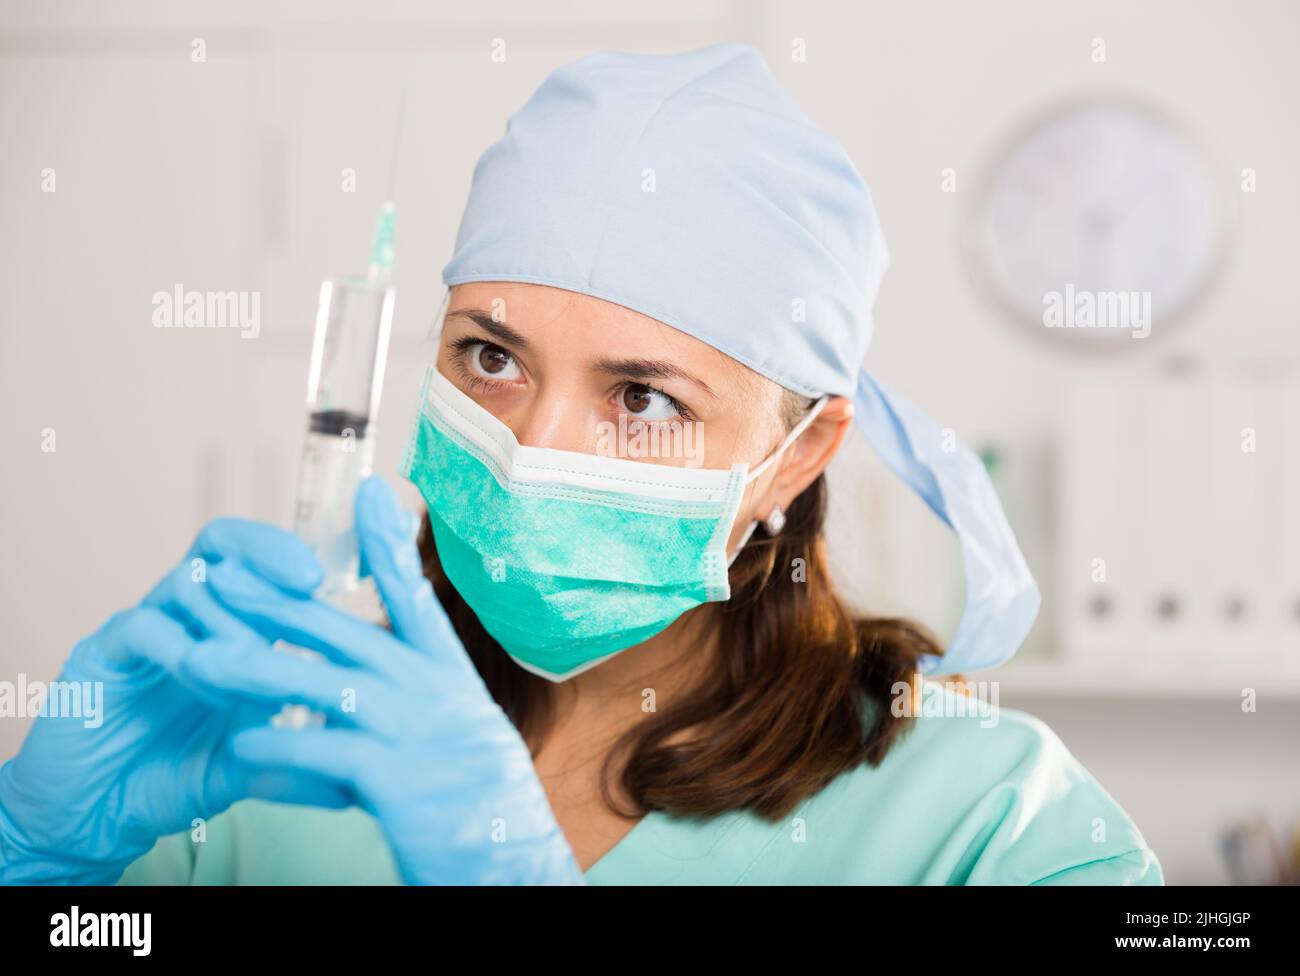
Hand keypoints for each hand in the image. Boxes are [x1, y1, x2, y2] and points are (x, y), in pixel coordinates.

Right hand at [0, 521, 346, 884]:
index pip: (264, 565)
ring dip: (231, 616)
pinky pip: (145, 626)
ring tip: (259, 660)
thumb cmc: (175, 774)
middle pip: (225, 547)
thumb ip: (295, 766)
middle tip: (309, 580)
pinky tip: (210, 682)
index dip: (302, 561)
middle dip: (271, 553)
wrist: (95, 812)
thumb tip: (356, 791)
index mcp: (228, 625)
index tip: (342, 578)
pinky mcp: (103, 652)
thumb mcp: (247, 769)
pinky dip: (183, 648)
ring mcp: (146, 627)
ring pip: (189, 581)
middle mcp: (188, 615)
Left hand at [187, 476, 584, 884]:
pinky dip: (279, 751)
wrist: (512, 860)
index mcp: (447, 673)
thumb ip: (420, 691)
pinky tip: (240, 747)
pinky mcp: (398, 782)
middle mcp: (433, 691)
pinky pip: (324, 757)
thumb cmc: (479, 799)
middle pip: (344, 632)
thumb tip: (380, 667)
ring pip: (322, 686)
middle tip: (220, 576)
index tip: (372, 491)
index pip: (415, 595)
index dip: (390, 543)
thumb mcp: (461, 729)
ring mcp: (416, 733)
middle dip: (274, 601)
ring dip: (253, 671)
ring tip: (197, 660)